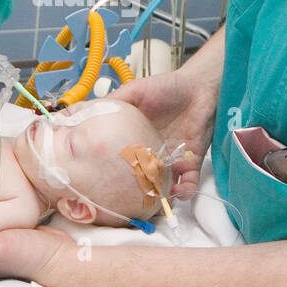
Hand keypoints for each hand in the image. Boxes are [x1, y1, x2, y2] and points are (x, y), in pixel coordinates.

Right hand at [110, 70, 217, 196]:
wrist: (199, 85)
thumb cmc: (167, 87)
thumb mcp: (135, 90)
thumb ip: (116, 101)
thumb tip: (87, 110)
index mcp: (136, 139)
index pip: (123, 161)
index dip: (115, 173)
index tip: (107, 183)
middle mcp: (152, 153)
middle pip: (141, 178)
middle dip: (137, 190)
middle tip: (130, 199)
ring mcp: (172, 159)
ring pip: (164, 185)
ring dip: (161, 195)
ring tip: (155, 200)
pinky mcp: (192, 160)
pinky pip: (189, 181)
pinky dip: (186, 190)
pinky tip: (180, 191)